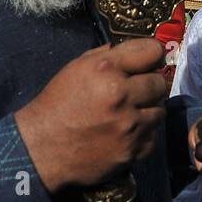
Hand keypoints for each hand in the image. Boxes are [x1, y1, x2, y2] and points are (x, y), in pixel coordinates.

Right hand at [16, 38, 166, 192]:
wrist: (42, 148)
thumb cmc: (57, 105)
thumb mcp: (75, 69)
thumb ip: (105, 56)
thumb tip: (132, 51)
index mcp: (106, 69)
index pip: (152, 51)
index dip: (152, 55)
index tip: (149, 62)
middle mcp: (121, 95)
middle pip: (159, 83)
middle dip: (149, 85)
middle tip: (136, 91)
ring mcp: (128, 125)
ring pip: (159, 111)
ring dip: (147, 111)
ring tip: (129, 113)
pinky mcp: (132, 151)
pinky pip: (153, 137)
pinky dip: (142, 135)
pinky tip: (125, 133)